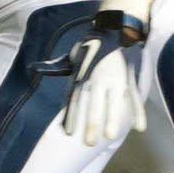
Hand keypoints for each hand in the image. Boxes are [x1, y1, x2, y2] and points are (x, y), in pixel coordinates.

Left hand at [54, 27, 146, 146]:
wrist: (115, 29)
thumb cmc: (91, 46)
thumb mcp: (72, 56)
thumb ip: (56, 66)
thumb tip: (35, 67)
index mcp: (84, 76)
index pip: (75, 100)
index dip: (71, 116)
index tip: (68, 132)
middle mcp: (99, 80)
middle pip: (94, 105)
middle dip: (91, 124)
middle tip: (89, 143)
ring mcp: (117, 80)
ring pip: (115, 103)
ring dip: (113, 120)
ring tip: (111, 137)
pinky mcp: (130, 80)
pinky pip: (135, 98)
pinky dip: (138, 113)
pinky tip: (138, 128)